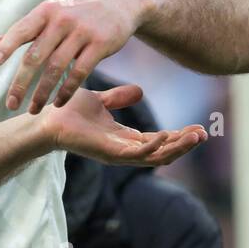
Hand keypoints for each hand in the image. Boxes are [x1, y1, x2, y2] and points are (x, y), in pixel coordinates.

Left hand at [0, 0, 151, 112]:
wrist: (120, 3)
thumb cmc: (76, 11)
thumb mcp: (49, 13)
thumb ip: (22, 31)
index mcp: (44, 12)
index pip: (21, 30)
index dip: (7, 46)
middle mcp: (60, 20)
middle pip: (36, 56)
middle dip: (21, 82)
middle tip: (10, 104)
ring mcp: (81, 32)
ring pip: (56, 68)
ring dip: (43, 92)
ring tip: (33, 109)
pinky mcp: (100, 44)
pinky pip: (79, 72)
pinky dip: (67, 90)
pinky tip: (58, 102)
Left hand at [39, 84, 205, 165]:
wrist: (44, 118)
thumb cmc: (67, 112)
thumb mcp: (100, 101)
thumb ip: (119, 98)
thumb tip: (141, 90)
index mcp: (124, 138)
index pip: (160, 141)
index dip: (180, 136)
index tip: (201, 128)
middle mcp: (123, 148)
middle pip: (163, 152)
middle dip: (185, 144)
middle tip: (204, 134)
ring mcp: (116, 153)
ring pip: (155, 157)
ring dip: (176, 147)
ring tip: (195, 136)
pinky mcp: (107, 154)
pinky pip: (136, 154)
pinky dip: (152, 146)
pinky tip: (165, 135)